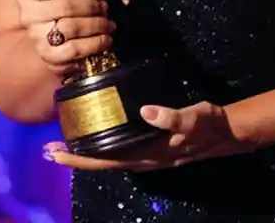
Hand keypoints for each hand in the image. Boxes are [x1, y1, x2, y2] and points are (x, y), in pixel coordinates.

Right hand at [16, 0, 113, 72]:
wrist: (45, 41)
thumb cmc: (57, 12)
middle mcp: (28, 16)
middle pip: (65, 6)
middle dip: (91, 7)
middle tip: (104, 9)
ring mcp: (36, 37)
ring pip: (72, 27)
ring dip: (96, 24)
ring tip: (108, 24)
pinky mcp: (48, 57)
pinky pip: (75, 49)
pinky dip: (95, 43)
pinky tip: (105, 39)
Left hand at [44, 102, 249, 170]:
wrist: (226, 134)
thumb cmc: (208, 124)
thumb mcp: (193, 117)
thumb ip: (171, 116)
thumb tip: (146, 111)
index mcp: (148, 154)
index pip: (105, 161)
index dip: (80, 158)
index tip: (56, 152)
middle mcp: (143, 159)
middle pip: (100, 163)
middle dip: (74, 158)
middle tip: (48, 149)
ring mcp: (145, 155)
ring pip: (107, 158)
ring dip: (84, 153)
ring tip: (63, 145)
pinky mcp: (149, 147)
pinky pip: (118, 150)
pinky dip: (100, 146)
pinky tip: (93, 138)